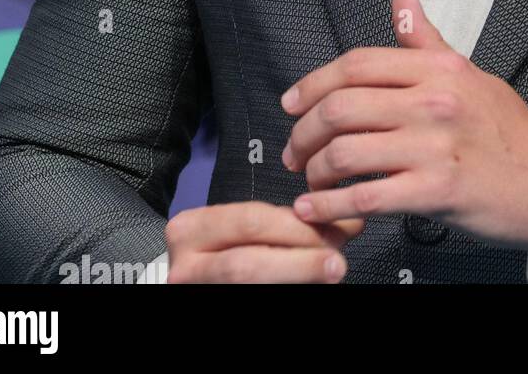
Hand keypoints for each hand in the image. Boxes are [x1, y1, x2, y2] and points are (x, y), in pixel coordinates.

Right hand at [164, 200, 364, 283]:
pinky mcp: (205, 306)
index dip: (299, 225)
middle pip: (247, 261)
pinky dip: (286, 288)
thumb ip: (285, 223)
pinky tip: (310, 285)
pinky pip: (250, 296)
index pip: (251, 221)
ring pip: (247, 282)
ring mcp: (195, 290)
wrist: (196, 279)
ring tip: (330, 271)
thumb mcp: (244, 229)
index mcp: (192, 229)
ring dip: (297, 274)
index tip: (338, 227)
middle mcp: (185, 265)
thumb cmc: (223, 250)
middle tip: (337, 259)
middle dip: (299, 258)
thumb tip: (342, 223)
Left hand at [279, 0, 527, 251]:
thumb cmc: (509, 132)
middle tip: (295, 149)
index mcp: (438, 70)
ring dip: (314, 170)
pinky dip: (331, 205)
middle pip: (342, 106)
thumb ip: (426, 41)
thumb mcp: (468, 75)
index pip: (357, 64)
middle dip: (303, 131)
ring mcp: (435, 146)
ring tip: (309, 181)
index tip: (292, 102)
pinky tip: (317, 209)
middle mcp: (434, 102)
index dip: (313, 83)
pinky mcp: (436, 191)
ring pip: (346, 152)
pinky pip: (366, 196)